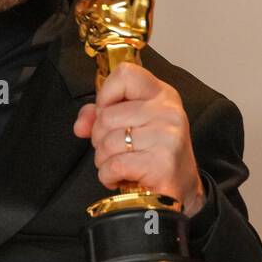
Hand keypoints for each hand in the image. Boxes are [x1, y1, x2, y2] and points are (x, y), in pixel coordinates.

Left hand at [72, 62, 204, 215]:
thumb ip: (99, 115)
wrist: (180, 187)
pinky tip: (120, 177)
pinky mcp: (162, 162)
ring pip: (108, 142)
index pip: (125, 74)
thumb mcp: (130, 124)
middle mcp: (168, 111)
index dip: (105, 94)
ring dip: (103, 159)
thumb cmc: (152, 153)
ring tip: (119, 163)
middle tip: (115, 148)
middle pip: (107, 116)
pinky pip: (114, 165)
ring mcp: (168, 136)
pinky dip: (108, 175)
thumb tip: (81, 125)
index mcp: (161, 94)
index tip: (107, 112)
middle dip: (99, 137)